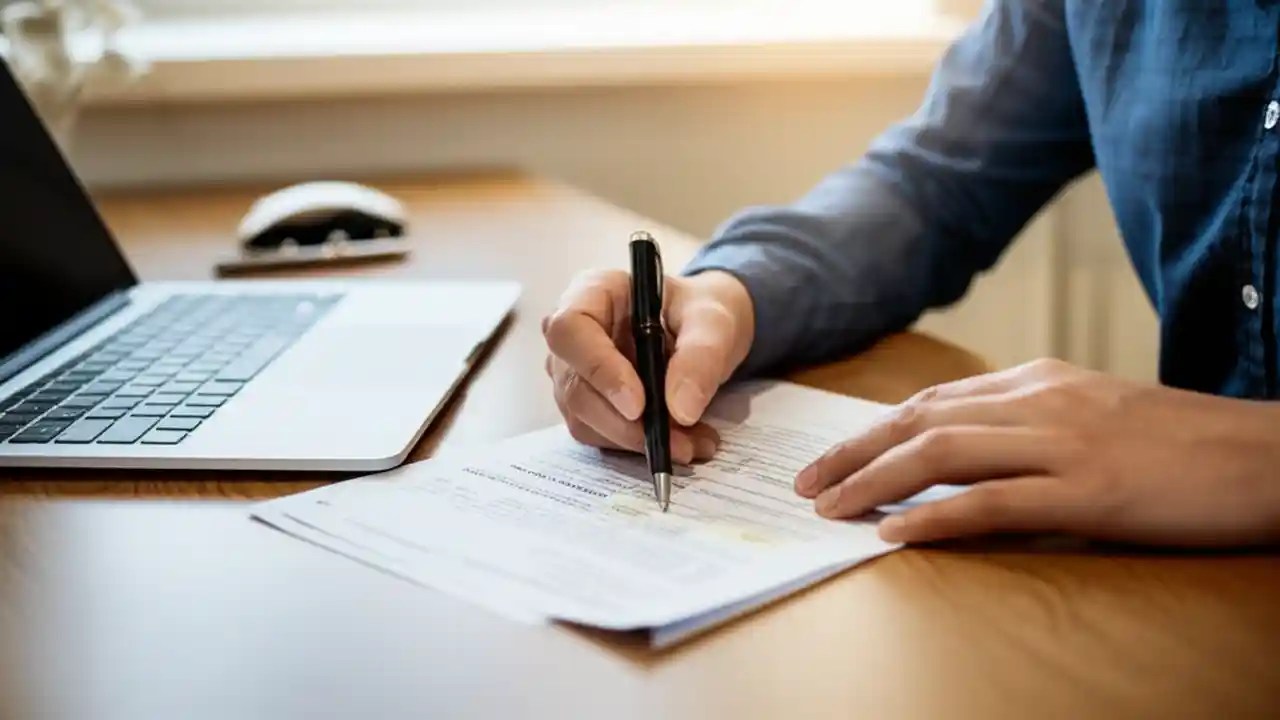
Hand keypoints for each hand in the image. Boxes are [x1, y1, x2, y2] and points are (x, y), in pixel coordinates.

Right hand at [544, 268, 753, 463]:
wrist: (703, 332)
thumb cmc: (699, 313)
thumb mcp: (713, 322)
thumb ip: (701, 356)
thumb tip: (681, 410)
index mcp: (593, 293)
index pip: (570, 330)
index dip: (598, 370)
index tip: (639, 405)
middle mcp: (574, 335)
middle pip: (575, 386)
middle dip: (626, 424)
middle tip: (680, 442)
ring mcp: (574, 373)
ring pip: (586, 420)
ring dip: (637, 441)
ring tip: (694, 442)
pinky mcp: (587, 405)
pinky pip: (601, 435)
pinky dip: (640, 446)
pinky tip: (681, 441)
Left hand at [794, 359, 1279, 546]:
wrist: (1266, 454)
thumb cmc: (1179, 443)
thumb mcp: (1093, 414)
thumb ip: (1029, 423)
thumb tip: (964, 452)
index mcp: (1039, 380)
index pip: (933, 402)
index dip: (874, 430)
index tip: (833, 457)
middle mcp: (1041, 401)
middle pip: (920, 421)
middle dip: (853, 453)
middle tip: (806, 485)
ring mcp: (1064, 443)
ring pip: (942, 454)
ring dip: (874, 482)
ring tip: (830, 510)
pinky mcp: (1090, 490)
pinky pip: (992, 502)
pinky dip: (935, 516)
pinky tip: (895, 533)